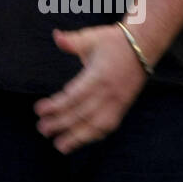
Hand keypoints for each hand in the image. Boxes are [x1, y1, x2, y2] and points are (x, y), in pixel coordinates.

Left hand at [33, 24, 148, 153]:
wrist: (143, 47)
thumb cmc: (113, 41)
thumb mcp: (92, 37)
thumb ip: (73, 41)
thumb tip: (56, 36)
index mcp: (99, 76)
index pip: (74, 96)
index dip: (56, 105)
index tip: (39, 110)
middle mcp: (109, 93)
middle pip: (81, 113)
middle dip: (60, 124)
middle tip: (42, 129)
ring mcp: (117, 103)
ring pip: (95, 126)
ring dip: (76, 137)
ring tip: (59, 145)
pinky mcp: (122, 108)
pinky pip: (107, 127)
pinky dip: (93, 136)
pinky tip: (79, 142)